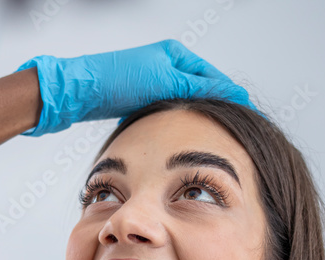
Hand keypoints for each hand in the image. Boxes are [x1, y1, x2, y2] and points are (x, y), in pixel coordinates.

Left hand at [18, 39, 252, 135]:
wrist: (76, 92)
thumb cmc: (116, 80)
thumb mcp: (163, 83)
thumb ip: (198, 89)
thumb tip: (233, 95)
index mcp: (176, 56)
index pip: (214, 77)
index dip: (231, 97)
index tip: (248, 116)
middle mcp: (166, 66)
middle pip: (200, 91)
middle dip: (215, 110)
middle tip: (233, 133)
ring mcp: (152, 83)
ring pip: (183, 104)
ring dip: (194, 118)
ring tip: (211, 138)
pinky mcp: (139, 100)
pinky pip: (166, 112)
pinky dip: (175, 122)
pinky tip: (180, 137)